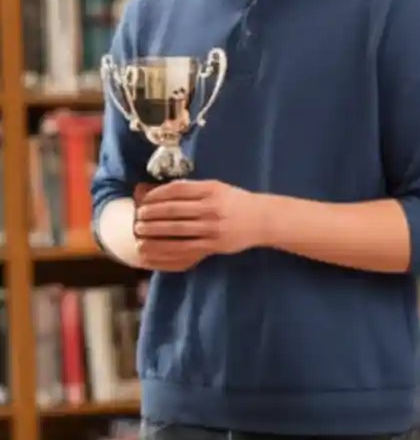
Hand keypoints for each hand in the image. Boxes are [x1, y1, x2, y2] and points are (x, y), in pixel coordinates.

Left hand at [133, 179, 267, 269]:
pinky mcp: (213, 244)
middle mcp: (211, 207)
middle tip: (137, 219)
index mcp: (211, 189)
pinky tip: (153, 250)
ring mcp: (212, 227)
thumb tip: (162, 191)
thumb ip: (193, 189)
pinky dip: (165, 250)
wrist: (263, 219)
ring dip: (153, 232)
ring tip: (140, 233)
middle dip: (150, 215)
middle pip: (172, 210)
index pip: (176, 190)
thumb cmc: (237, 202)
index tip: (144, 201)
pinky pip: (184, 248)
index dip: (156, 195)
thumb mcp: (218, 188)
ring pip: (175, 230)